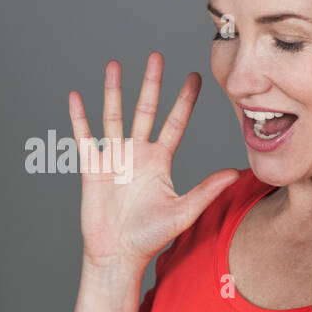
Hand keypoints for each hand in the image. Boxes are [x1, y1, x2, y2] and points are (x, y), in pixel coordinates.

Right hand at [68, 53, 239, 270]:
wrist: (118, 254)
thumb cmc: (151, 237)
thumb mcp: (184, 212)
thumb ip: (207, 189)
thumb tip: (236, 173)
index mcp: (160, 161)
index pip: (175, 123)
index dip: (185, 100)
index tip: (194, 77)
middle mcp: (137, 154)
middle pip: (145, 110)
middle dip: (151, 84)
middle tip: (156, 57)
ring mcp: (114, 159)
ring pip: (113, 116)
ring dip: (114, 91)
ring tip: (114, 65)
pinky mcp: (92, 168)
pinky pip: (84, 137)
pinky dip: (79, 117)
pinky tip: (76, 97)